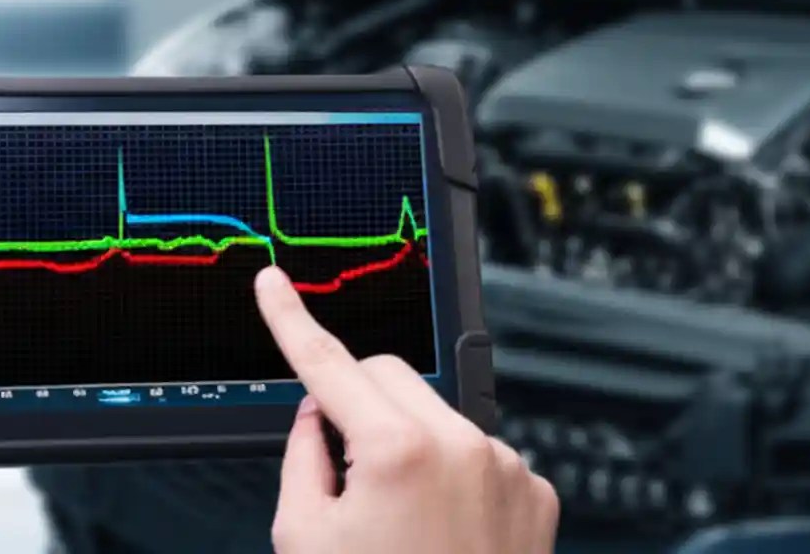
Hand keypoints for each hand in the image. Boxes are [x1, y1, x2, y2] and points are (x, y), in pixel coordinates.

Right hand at [254, 267, 558, 553]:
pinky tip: (443, 527)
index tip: (274, 282)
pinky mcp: (535, 491)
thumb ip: (302, 457)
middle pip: (388, 373)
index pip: (328, 363)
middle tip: (339, 462)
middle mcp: (462, 444)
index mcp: (397, 451)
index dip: (290, 318)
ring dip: (407, 438)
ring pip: (436, 411)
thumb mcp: (305, 539)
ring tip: (401, 515)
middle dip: (355, 398)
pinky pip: (479, 452)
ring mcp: (506, 466)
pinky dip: (452, 471)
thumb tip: (317, 415)